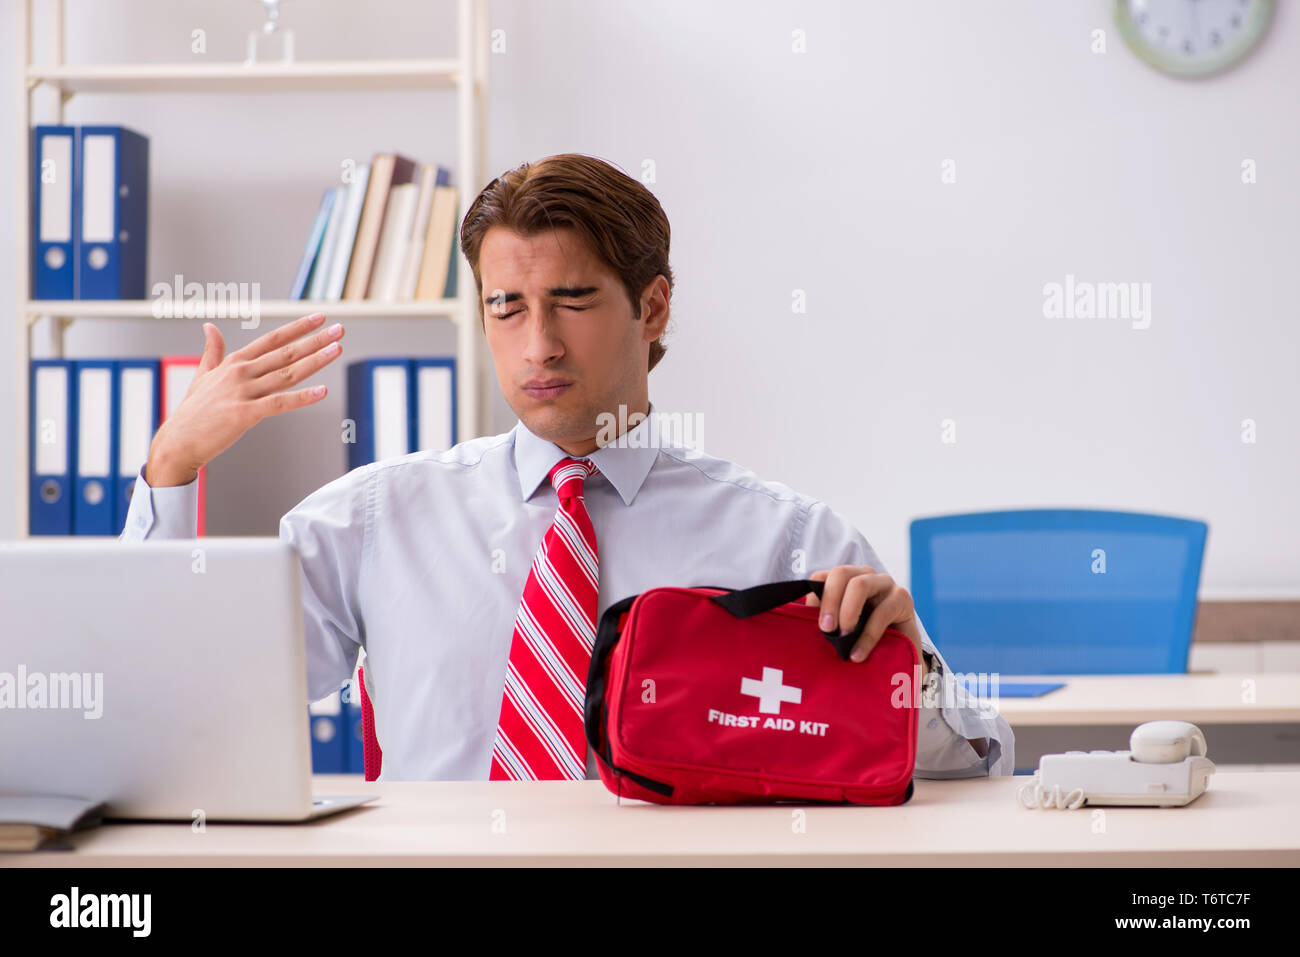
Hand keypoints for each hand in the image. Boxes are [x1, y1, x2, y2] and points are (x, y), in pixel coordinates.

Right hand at [144, 313, 344, 486]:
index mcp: (234, 362)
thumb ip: (212, 351)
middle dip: (315, 340)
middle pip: (285, 352)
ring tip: (337, 349)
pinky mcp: (245, 414)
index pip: (272, 339)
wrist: (179, 441)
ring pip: (286, 373)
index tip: (319, 317)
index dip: (297, 328)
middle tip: (340, 329)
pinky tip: (322, 391)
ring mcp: (242, 392)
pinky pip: (280, 403)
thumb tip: (210, 327)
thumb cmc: (193, 411)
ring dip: (315, 360)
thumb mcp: (202, 375)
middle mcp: (240, 372)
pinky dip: (302, 397)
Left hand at [804, 565, 925, 676]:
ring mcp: (885, 584)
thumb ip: (824, 622)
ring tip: (843, 638)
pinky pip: (882, 611)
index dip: (814, 596)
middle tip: (826, 629)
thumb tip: (798, 623)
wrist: (900, 660)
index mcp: (845, 580)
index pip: (822, 576)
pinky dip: (867, 636)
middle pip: (840, 574)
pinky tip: (857, 654)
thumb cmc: (863, 641)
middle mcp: (865, 576)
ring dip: (847, 612)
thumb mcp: (840, 630)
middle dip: (829, 601)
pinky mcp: (902, 599)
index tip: (810, 623)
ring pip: (860, 585)